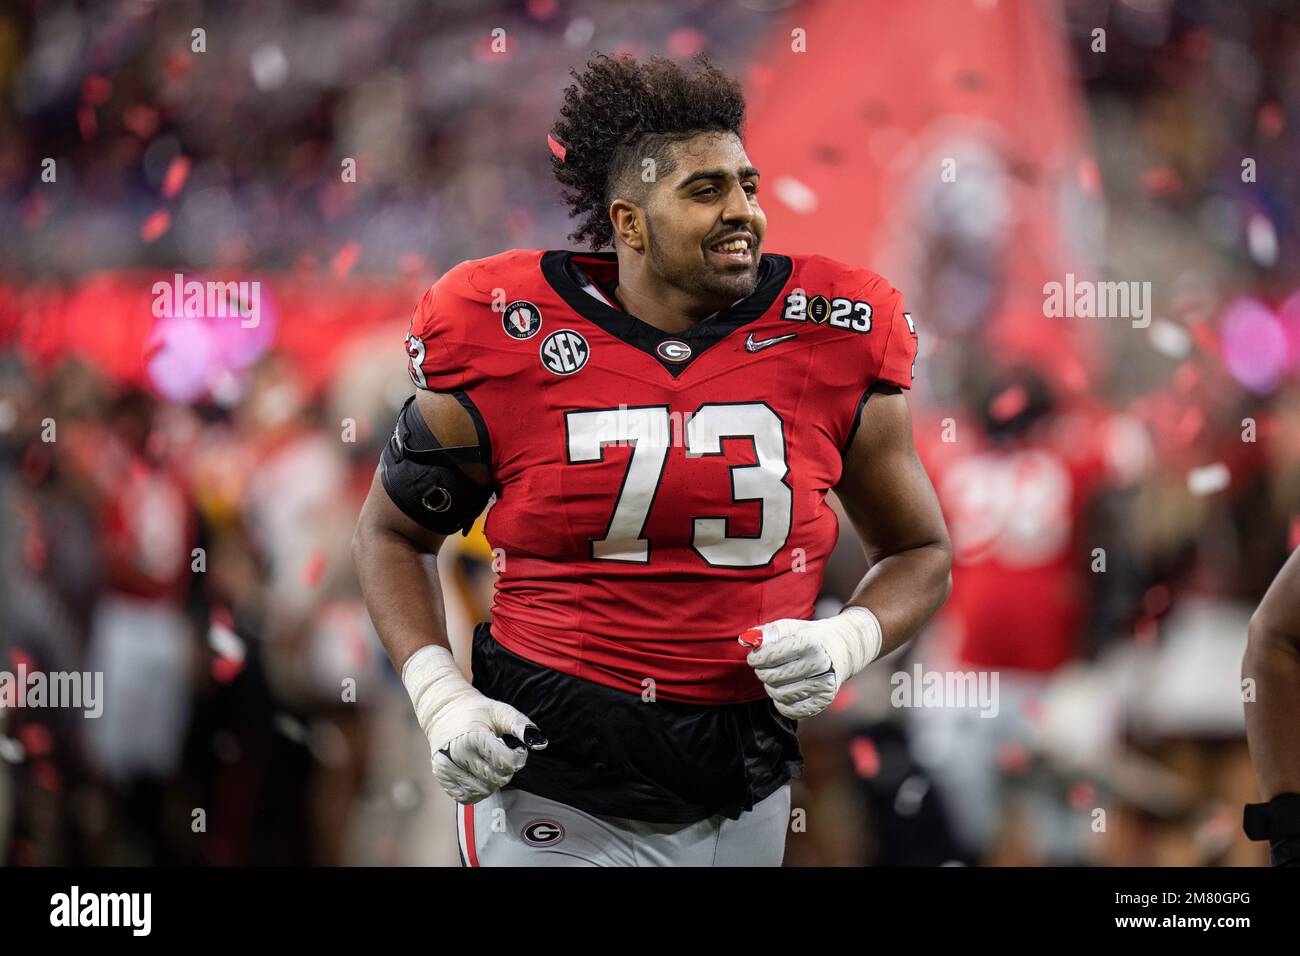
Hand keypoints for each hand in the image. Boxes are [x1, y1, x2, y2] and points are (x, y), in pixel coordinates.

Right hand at [402, 644, 546, 803]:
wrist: (444, 711)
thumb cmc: (477, 712)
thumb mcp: (501, 711)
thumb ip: (522, 726)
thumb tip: (541, 744)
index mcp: (473, 737)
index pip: (506, 763)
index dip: (518, 758)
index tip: (516, 749)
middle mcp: (457, 755)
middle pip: (496, 779)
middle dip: (506, 771)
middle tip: (502, 756)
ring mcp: (447, 768)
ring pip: (482, 791)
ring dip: (493, 782)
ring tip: (489, 764)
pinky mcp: (442, 777)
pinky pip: (466, 797)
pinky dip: (478, 791)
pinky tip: (479, 775)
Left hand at [740, 607, 882, 719]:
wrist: (844, 649)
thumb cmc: (812, 637)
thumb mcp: (791, 627)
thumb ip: (766, 632)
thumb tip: (743, 640)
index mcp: (810, 644)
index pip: (770, 656)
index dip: (756, 658)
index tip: (754, 658)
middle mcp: (819, 665)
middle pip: (773, 676)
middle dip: (761, 673)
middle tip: (763, 668)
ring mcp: (823, 685)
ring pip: (780, 694)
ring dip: (770, 687)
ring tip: (773, 678)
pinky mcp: (824, 700)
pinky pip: (792, 710)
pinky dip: (781, 703)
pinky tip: (782, 691)